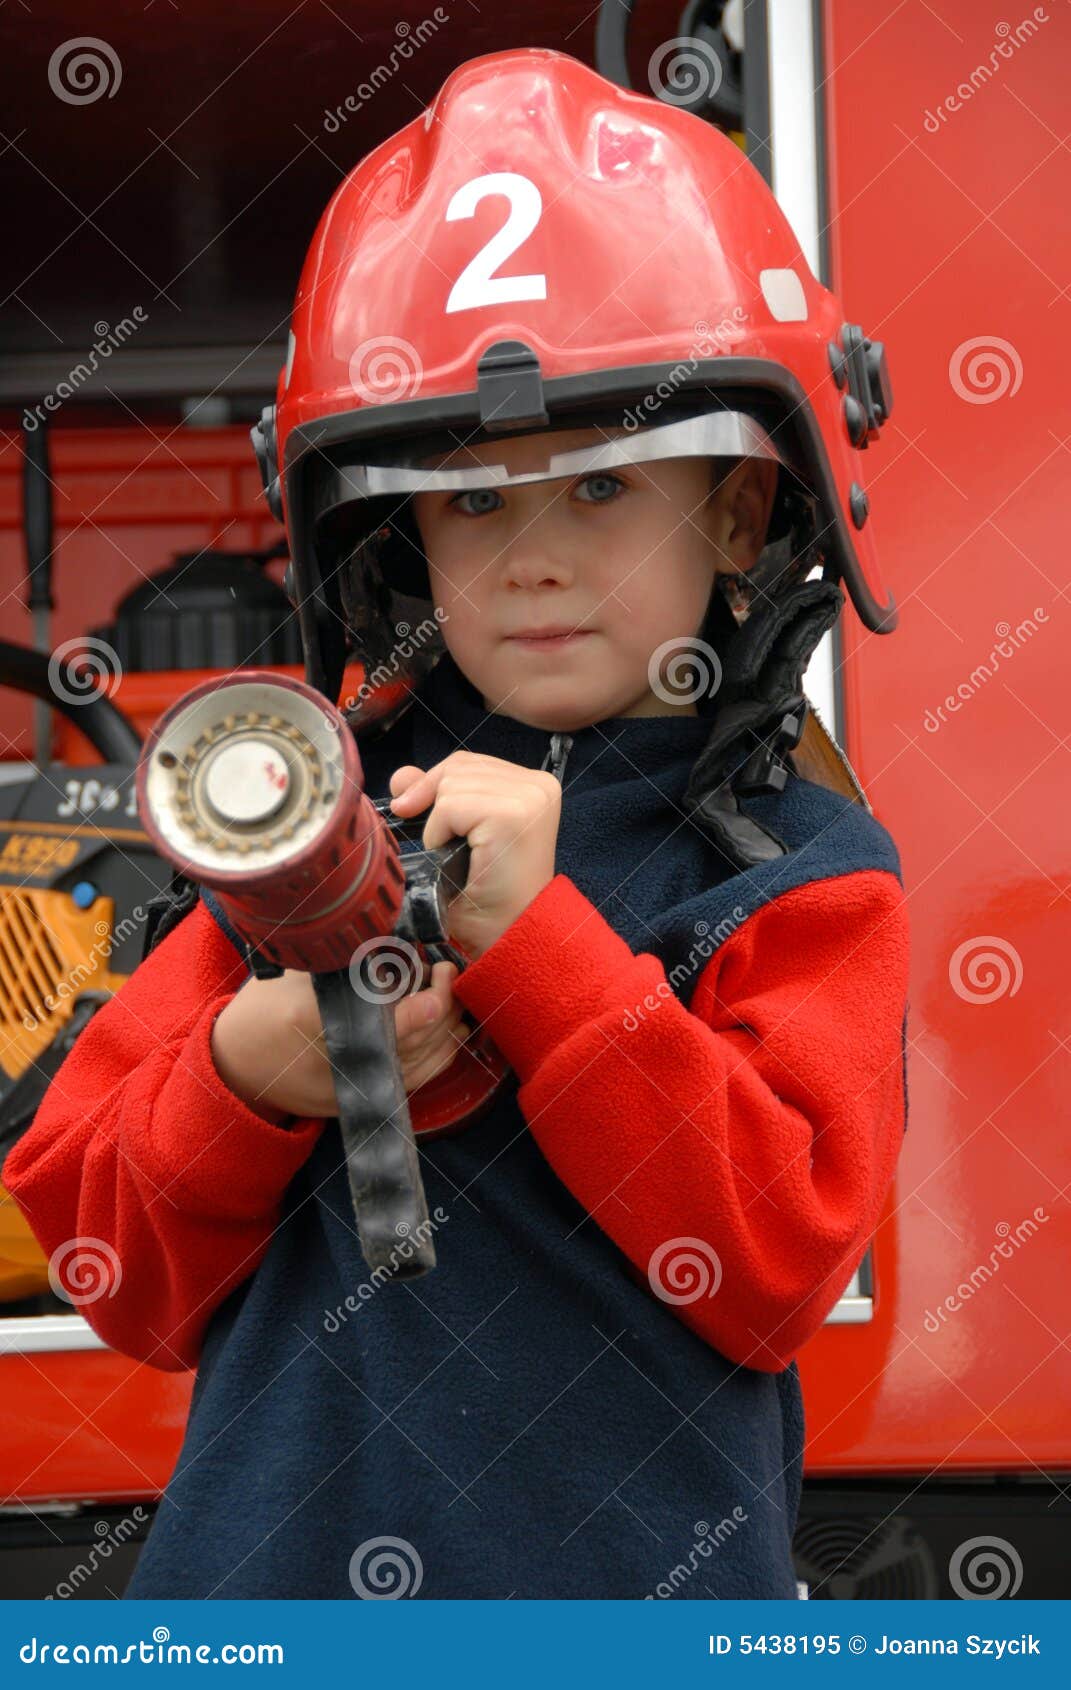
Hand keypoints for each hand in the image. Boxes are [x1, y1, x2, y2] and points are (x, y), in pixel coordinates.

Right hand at [210, 960, 468, 1123]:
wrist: (239, 1067)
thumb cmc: (263, 1011)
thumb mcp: (294, 974)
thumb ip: (343, 960)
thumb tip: (395, 936)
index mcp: (316, 1024)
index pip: (387, 1019)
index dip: (425, 998)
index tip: (439, 966)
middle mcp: (344, 1063)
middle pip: (418, 1037)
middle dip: (444, 998)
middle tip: (446, 966)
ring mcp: (358, 1087)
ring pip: (427, 1058)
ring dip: (449, 1022)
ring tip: (448, 986)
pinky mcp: (366, 1100)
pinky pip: (422, 1077)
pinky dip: (442, 1049)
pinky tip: (448, 1022)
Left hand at [388, 751, 560, 958]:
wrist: (510, 937)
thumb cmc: (488, 898)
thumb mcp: (456, 837)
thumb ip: (432, 799)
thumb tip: (401, 776)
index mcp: (532, 786)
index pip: (466, 763)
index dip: (437, 788)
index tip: (432, 822)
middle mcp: (537, 785)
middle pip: (456, 766)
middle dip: (436, 806)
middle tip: (447, 846)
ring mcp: (528, 797)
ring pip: (449, 784)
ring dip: (440, 825)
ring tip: (466, 856)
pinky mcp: (512, 814)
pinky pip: (449, 806)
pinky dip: (440, 834)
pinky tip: (463, 858)